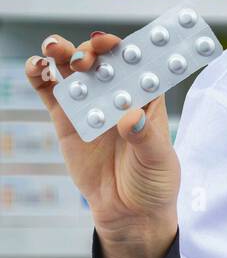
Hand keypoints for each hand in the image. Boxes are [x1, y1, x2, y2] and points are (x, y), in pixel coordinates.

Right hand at [25, 31, 179, 257]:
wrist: (129, 213)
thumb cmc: (154, 182)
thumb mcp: (157, 161)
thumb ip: (144, 138)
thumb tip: (130, 117)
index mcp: (149, 99)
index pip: (139, 65)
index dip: (127, 50)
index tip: (115, 44)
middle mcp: (119, 97)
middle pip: (104, 63)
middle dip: (93, 51)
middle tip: (85, 55)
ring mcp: (92, 107)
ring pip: (77, 73)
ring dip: (64, 54)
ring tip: (54, 48)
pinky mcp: (67, 122)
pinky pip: (53, 95)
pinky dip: (42, 78)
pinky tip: (37, 66)